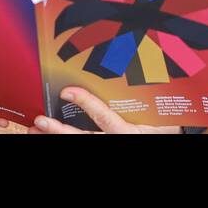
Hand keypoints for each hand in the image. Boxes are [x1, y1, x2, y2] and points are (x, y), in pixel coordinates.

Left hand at [30, 87, 180, 133]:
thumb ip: (144, 92)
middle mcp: (117, 140)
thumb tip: (137, 63)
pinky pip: (83, 142)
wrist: (170, 136)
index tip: (67, 92)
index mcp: (129, 131)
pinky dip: (64, 136)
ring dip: (55, 135)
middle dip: (59, 130)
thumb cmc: (167, 121)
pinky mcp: (105, 144)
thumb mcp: (158, 109)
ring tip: (36, 128)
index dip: (86, 104)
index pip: (104, 117)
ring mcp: (110, 143)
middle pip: (83, 138)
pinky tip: (48, 133)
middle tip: (40, 121)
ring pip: (79, 142)